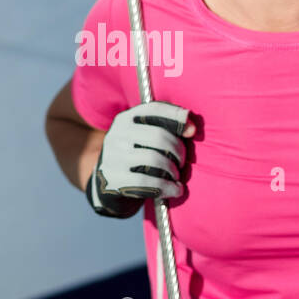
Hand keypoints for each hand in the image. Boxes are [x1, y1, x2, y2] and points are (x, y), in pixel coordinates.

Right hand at [87, 101, 194, 217]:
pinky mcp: (114, 179)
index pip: (155, 109)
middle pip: (158, 136)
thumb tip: (192, 128)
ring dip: (173, 170)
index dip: (177, 117)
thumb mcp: (142, 138)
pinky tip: (175, 189)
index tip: (192, 131)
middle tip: (182, 162)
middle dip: (178, 151)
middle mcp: (117, 134)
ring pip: (154, 159)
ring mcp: (113, 157)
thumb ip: (166, 128)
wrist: (105, 185)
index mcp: (125, 119)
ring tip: (176, 175)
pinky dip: (167, 187)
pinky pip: (148, 182)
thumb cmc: (134, 158)